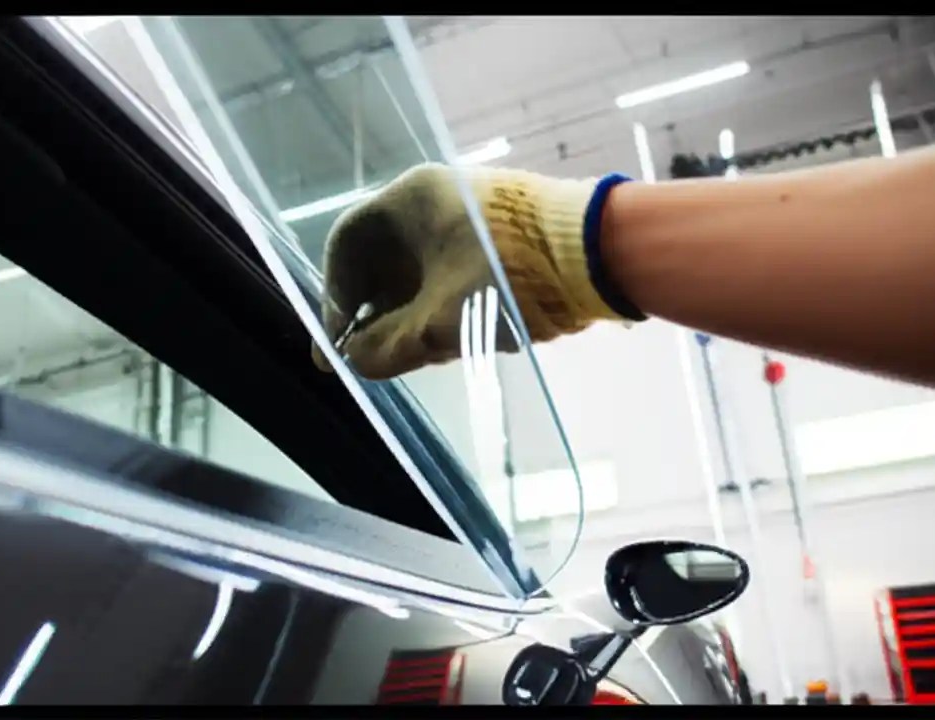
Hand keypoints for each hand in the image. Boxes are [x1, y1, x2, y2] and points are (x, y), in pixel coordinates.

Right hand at [312, 163, 626, 378]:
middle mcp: (433, 199)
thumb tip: (353, 361)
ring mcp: (466, 216)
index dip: (333, 299)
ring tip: (414, 354)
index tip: (335, 345)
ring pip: (417, 274)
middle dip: (373, 315)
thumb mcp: (441, 324)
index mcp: (408, 198)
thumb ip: (387, 348)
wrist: (600, 254)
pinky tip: (450, 341)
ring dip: (407, 316)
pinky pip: (448, 275)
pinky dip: (438, 309)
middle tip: (367, 359)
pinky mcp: (495, 239)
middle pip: (381, 262)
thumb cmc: (510, 278)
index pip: (346, 245)